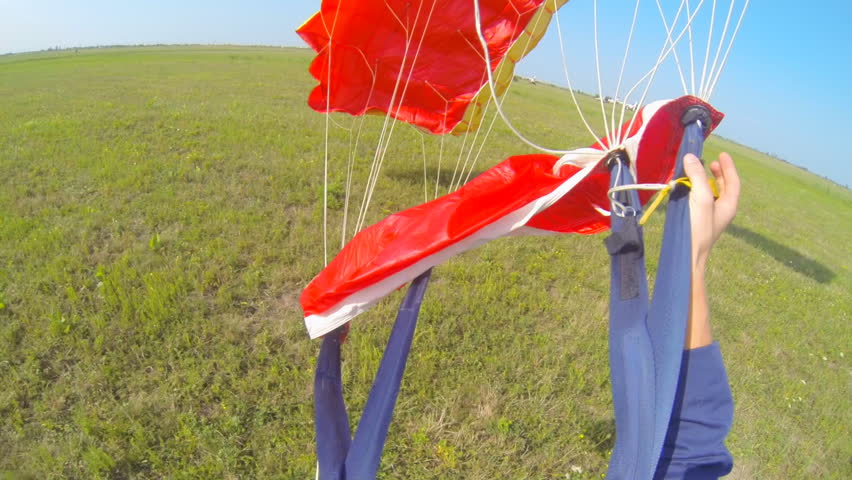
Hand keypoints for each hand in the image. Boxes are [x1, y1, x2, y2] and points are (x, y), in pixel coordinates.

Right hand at [682, 152, 740, 269]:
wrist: (688, 255)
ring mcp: (709, 217)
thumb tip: (691, 157)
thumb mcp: (701, 198)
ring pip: (710, 194)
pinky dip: (694, 191)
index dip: (728, 167)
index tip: (722, 154)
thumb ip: (697, 177)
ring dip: (704, 181)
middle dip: (718, 174)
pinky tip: (684, 189)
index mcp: (728, 205)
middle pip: (724, 188)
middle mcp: (721, 211)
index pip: (733, 182)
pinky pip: (698, 201)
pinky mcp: (696, 221)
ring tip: (696, 172)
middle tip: (711, 162)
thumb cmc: (698, 227)